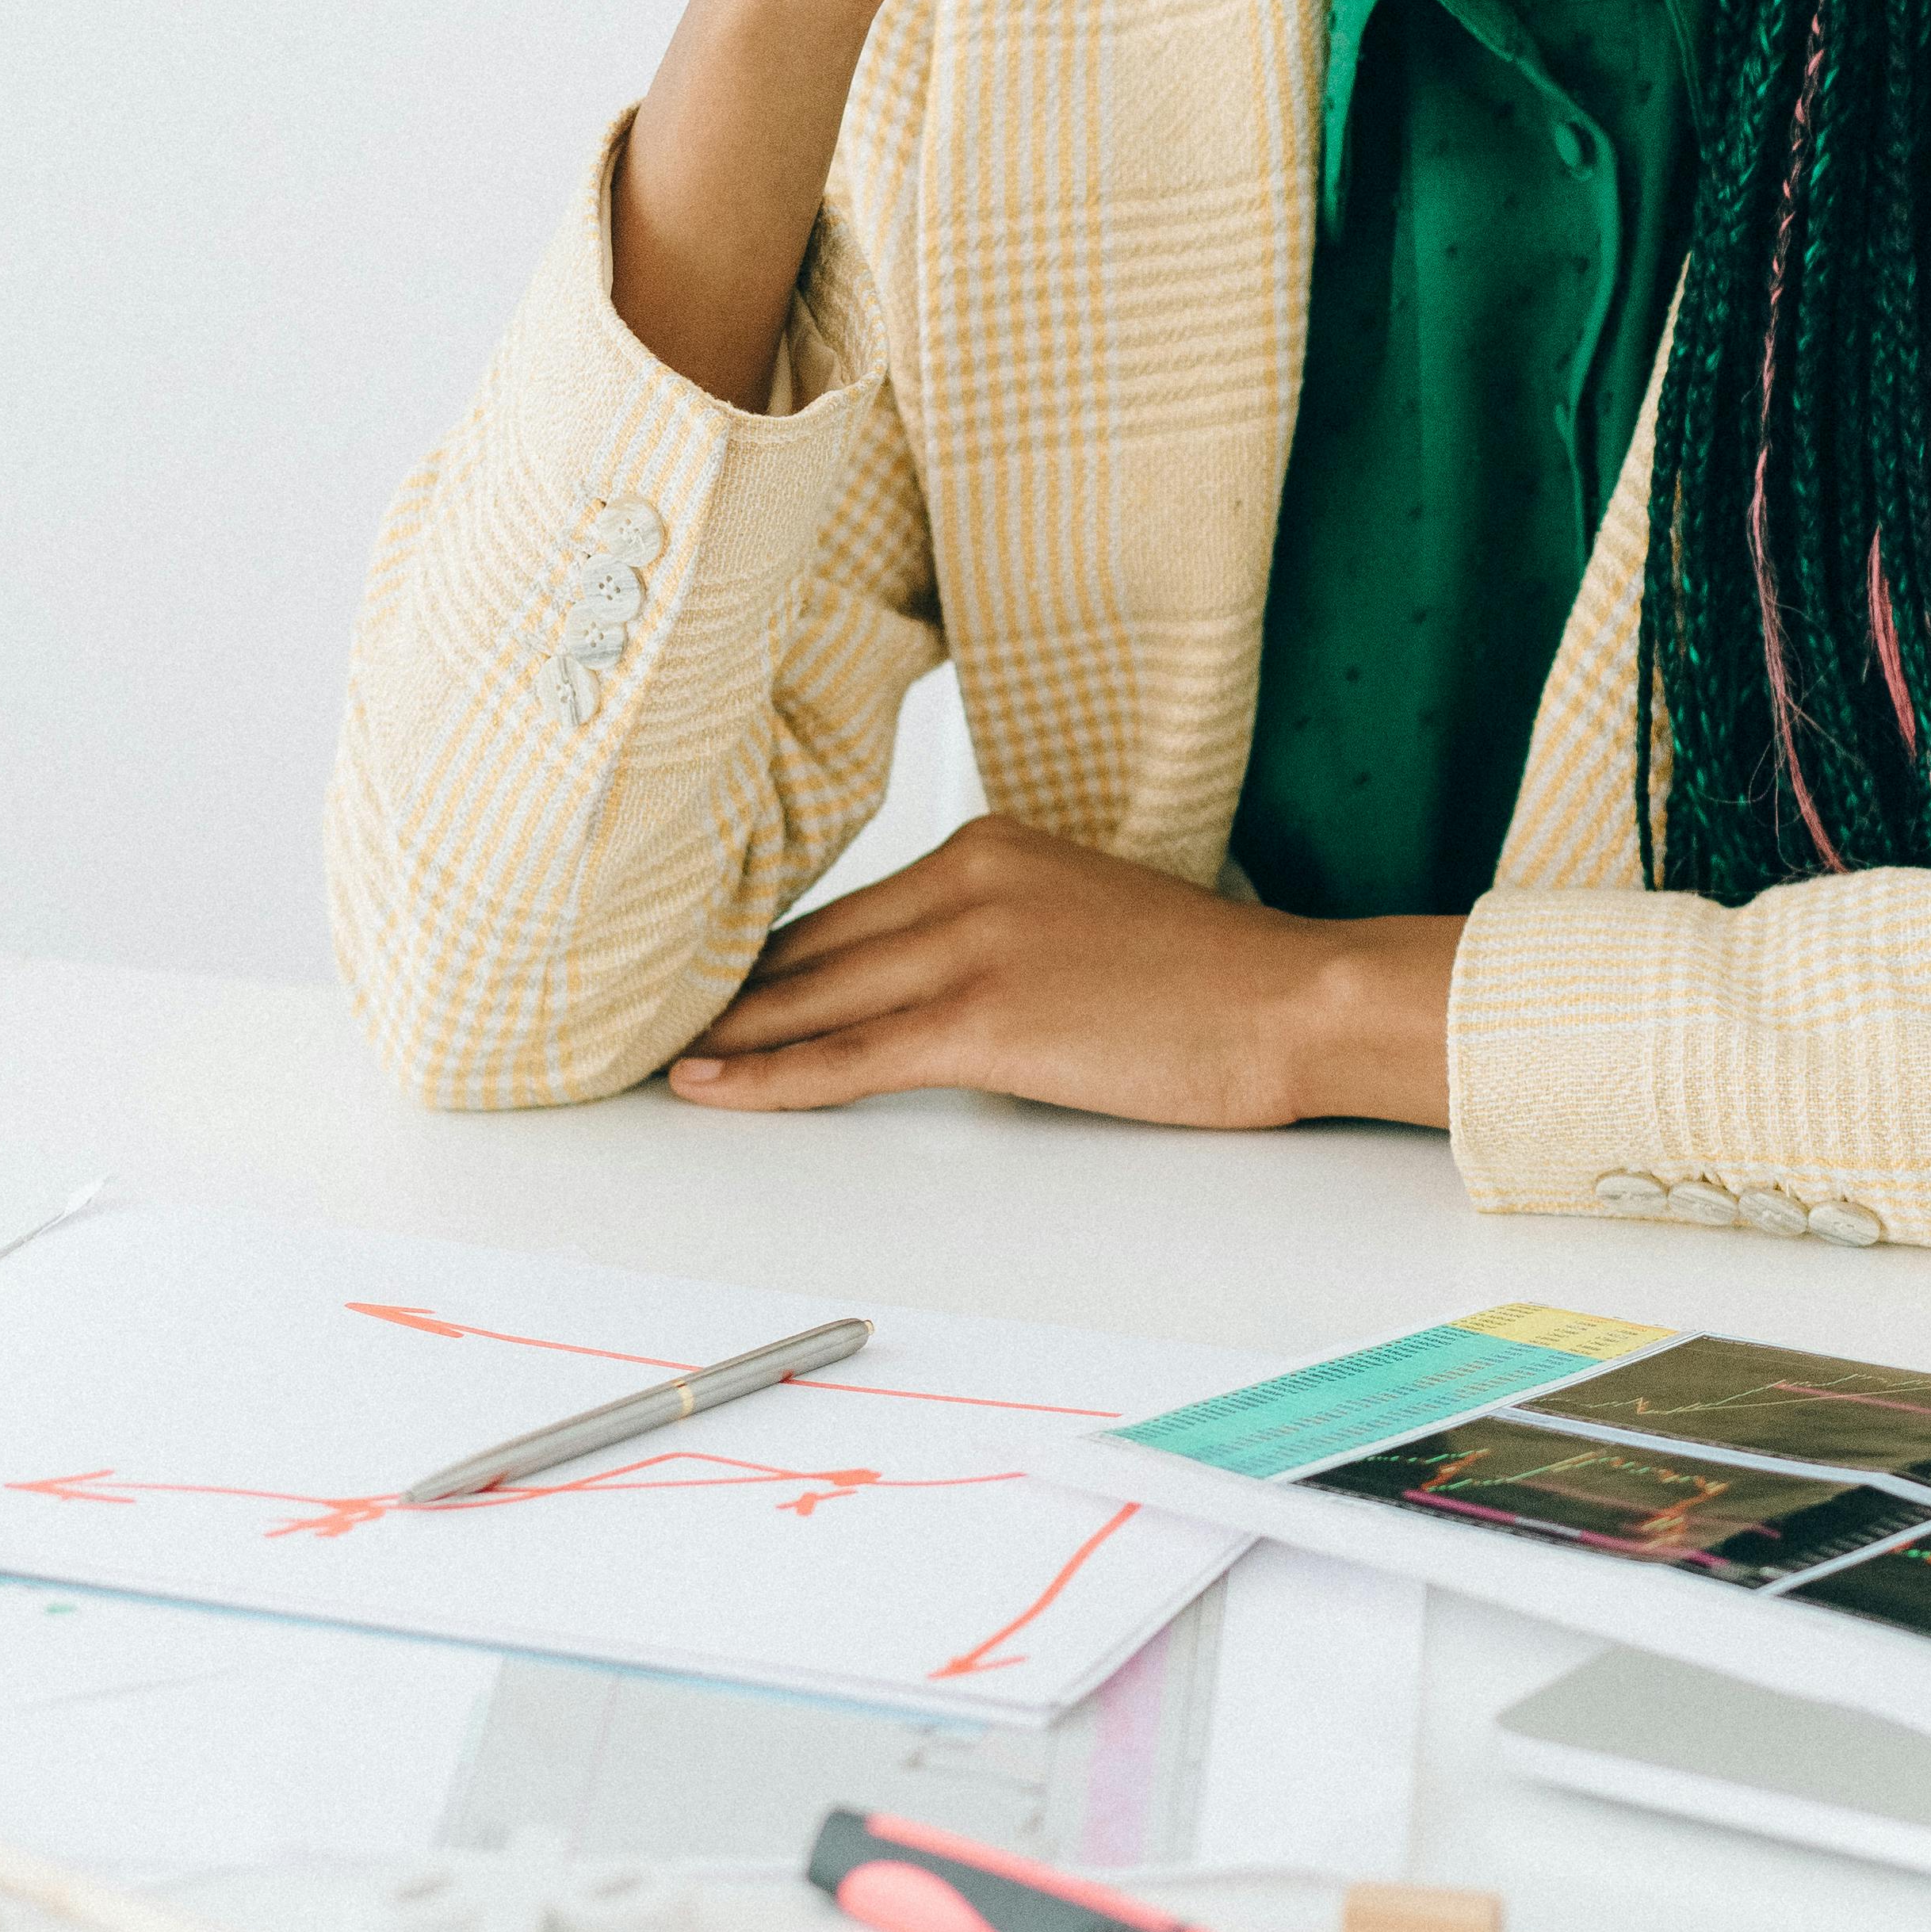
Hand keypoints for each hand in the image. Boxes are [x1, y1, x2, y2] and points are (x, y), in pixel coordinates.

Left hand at [664, 817, 1460, 1130]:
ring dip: (727, 1034)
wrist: (1289, 1000)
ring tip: (653, 1060)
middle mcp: (968, 875)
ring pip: (814, 997)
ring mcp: (973, 944)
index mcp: (988, 843)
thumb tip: (911, 993)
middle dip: (725, 989)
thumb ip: (989, 935)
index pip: (845, 906)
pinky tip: (713, 1087)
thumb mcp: (1079, 918)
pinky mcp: (986, 1020)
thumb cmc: (1205, 978)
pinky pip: (849, 1055)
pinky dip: (768, 1076)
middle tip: (641, 1017)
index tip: (702, 979)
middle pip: (814, 945)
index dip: (763, 953)